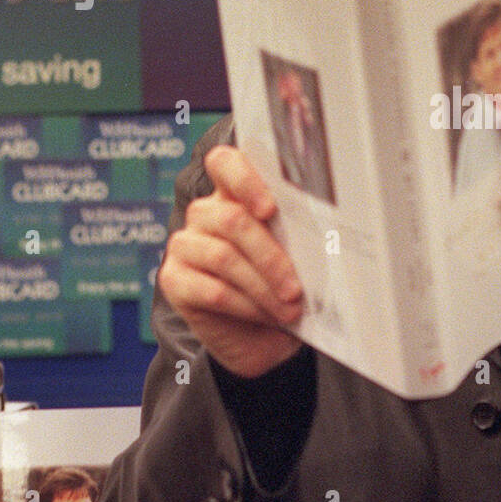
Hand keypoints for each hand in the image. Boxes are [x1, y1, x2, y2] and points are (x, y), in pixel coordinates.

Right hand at [159, 146, 303, 377]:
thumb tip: (326, 234)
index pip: (225, 163)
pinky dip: (248, 306)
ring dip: (264, 287)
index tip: (269, 208)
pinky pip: (213, 290)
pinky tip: (269, 316)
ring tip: (290, 308)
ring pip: (224, 257)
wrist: (262, 338)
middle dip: (270, 257)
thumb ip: (298, 236)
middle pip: (232, 220)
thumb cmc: (282, 286)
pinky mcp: (174, 280)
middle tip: (296, 288)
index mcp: (234, 195)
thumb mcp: (296, 257)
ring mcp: (185, 246)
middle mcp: (204, 214)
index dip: (244, 179)